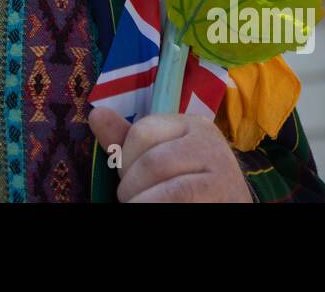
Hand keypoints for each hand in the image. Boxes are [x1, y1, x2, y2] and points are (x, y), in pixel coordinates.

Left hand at [89, 106, 252, 202]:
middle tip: (134, 200)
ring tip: (141, 206)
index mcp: (190, 125)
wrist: (228, 206)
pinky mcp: (224, 193)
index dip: (126, 160)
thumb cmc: (188, 188)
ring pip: (164, 181)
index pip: (142, 130)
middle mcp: (208, 140)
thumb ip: (127, 143)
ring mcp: (220, 168)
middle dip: (131, 186)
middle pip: (151, 159)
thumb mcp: (158, 161)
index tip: (131, 179)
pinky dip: (154, 205)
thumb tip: (97, 114)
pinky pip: (177, 197)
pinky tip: (155, 210)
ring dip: (141, 201)